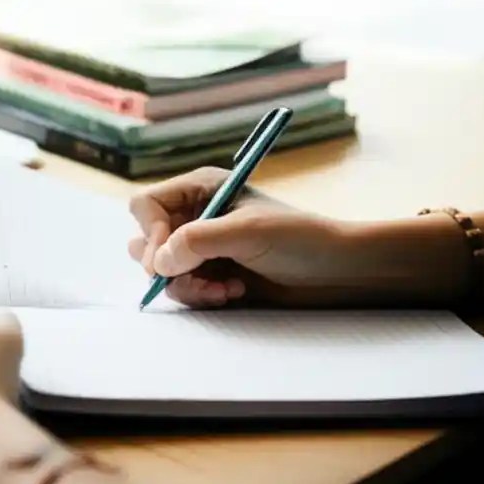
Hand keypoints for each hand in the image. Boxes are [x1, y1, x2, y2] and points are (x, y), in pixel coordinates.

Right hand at [127, 167, 358, 307]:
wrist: (337, 272)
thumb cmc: (301, 239)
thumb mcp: (248, 232)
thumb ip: (197, 240)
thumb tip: (158, 261)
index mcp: (200, 189)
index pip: (146, 205)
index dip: (152, 232)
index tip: (171, 257)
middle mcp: (195, 215)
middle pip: (146, 240)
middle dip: (167, 265)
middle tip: (194, 276)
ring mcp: (202, 246)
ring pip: (162, 270)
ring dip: (188, 284)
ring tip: (223, 288)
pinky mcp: (211, 273)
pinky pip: (183, 288)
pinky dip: (202, 294)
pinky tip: (232, 291)